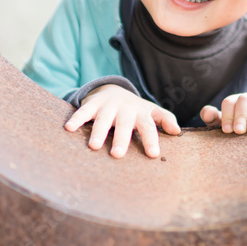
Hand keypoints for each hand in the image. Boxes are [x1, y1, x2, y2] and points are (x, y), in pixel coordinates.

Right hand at [64, 84, 180, 158]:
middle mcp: (125, 110)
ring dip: (99, 132)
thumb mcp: (151, 112)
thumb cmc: (135, 109)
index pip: (148, 127)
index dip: (151, 140)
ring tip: (94, 146)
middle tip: (117, 155)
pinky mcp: (92, 104)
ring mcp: (108, 106)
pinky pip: (83, 111)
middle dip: (121, 139)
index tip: (153, 154)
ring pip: (103, 119)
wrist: (113, 90)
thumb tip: (177, 132)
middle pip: (124, 125)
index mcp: (141, 114)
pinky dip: (76, 119)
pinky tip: (69, 128)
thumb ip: (165, 119)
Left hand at [200, 93, 246, 133]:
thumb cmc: (237, 129)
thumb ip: (213, 119)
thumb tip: (207, 112)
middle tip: (239, 131)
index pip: (229, 103)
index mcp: (234, 102)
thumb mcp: (224, 125)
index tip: (227, 130)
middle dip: (240, 116)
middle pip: (243, 100)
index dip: (227, 116)